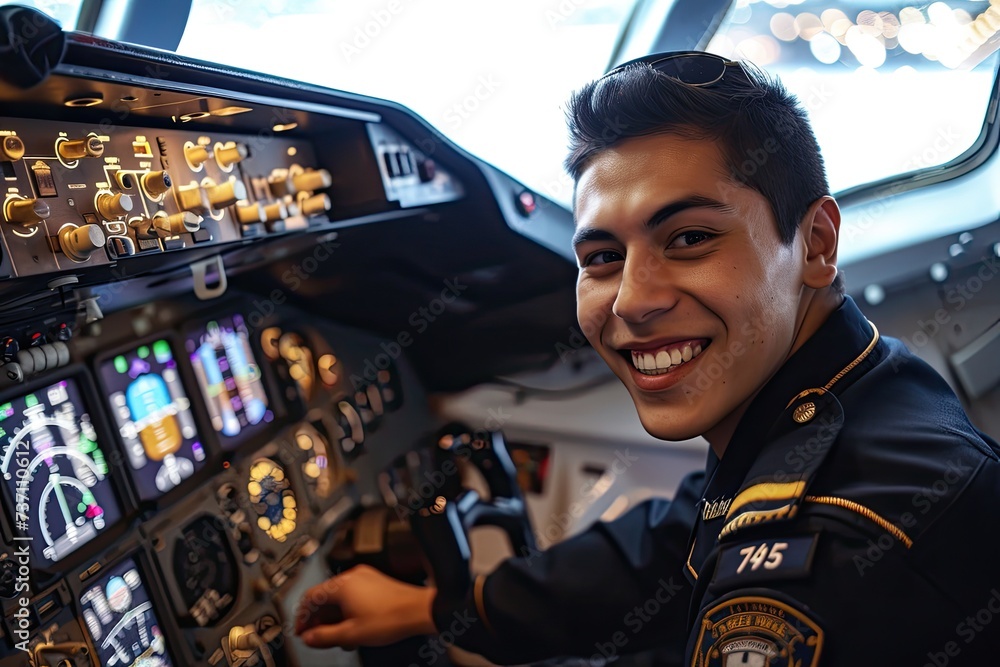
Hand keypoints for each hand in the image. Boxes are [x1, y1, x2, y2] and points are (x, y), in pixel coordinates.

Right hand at [294, 564, 436, 647]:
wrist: (418, 611)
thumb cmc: (390, 618)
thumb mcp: (351, 633)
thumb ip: (325, 636)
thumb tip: (309, 637)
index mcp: (342, 585)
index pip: (310, 597)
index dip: (302, 616)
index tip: (302, 630)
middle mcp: (352, 576)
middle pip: (324, 596)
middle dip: (318, 618)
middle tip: (317, 636)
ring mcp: (364, 577)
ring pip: (338, 596)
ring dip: (333, 616)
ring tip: (337, 635)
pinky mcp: (375, 582)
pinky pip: (352, 594)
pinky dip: (346, 609)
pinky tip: (352, 625)